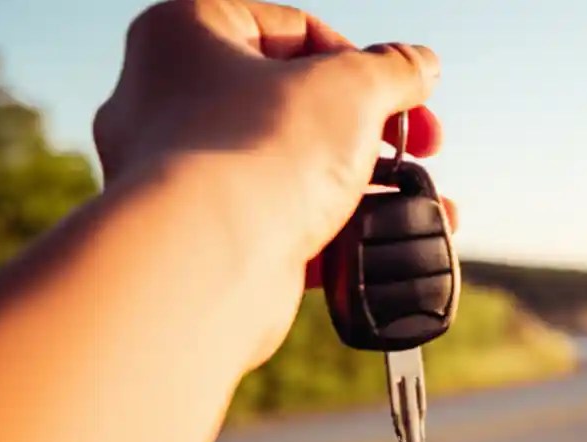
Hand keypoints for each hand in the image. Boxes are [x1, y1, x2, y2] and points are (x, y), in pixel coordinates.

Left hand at [94, 0, 453, 363]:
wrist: (209, 264)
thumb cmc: (257, 153)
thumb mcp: (352, 87)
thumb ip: (393, 69)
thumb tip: (419, 64)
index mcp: (185, 34)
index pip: (292, 31)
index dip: (361, 62)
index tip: (401, 96)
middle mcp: (167, 101)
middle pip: (295, 105)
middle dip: (369, 131)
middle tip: (416, 147)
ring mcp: (181, 177)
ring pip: (290, 172)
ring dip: (363, 187)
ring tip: (415, 204)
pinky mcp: (202, 241)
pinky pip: (281, 228)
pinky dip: (335, 236)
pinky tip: (383, 247)